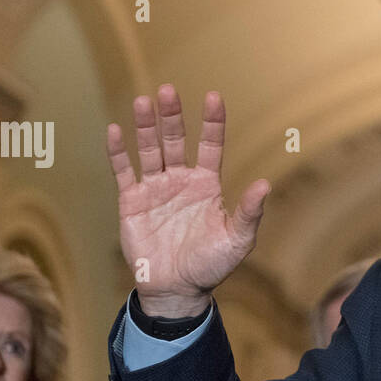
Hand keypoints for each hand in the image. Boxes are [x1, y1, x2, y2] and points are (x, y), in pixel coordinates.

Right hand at [106, 85, 269, 317]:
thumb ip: (249, 213)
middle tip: (168, 91)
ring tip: (144, 101)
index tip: (214, 97)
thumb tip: (265, 184)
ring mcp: (155, 189)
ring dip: (146, 126)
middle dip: (172, 116)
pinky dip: (118, 152)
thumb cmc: (211, 266)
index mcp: (207, 185)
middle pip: (175, 140)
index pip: (210, 145)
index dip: (212, 122)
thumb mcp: (237, 241)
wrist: (177, 289)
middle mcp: (180, 180)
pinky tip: (114, 130)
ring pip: (149, 149)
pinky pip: (124, 171)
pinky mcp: (132, 202)